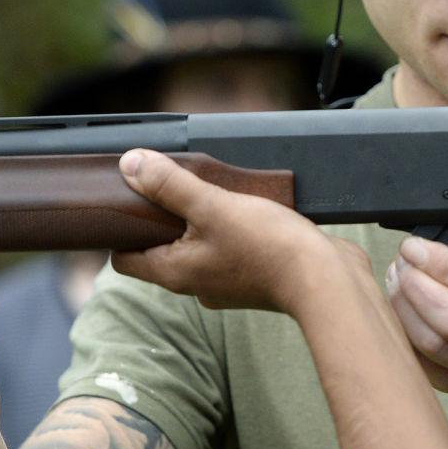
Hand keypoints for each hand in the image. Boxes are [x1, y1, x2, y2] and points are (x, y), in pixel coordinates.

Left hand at [111, 149, 358, 312]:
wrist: (327, 281)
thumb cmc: (269, 247)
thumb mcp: (213, 206)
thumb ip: (170, 186)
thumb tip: (130, 164)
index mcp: (175, 272)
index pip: (125, 259)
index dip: (120, 229)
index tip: (127, 198)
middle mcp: (196, 284)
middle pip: (162, 249)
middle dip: (164, 216)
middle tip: (172, 182)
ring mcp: (227, 283)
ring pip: (199, 247)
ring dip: (202, 220)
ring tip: (215, 189)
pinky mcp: (256, 277)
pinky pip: (232, 249)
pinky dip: (232, 229)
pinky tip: (248, 207)